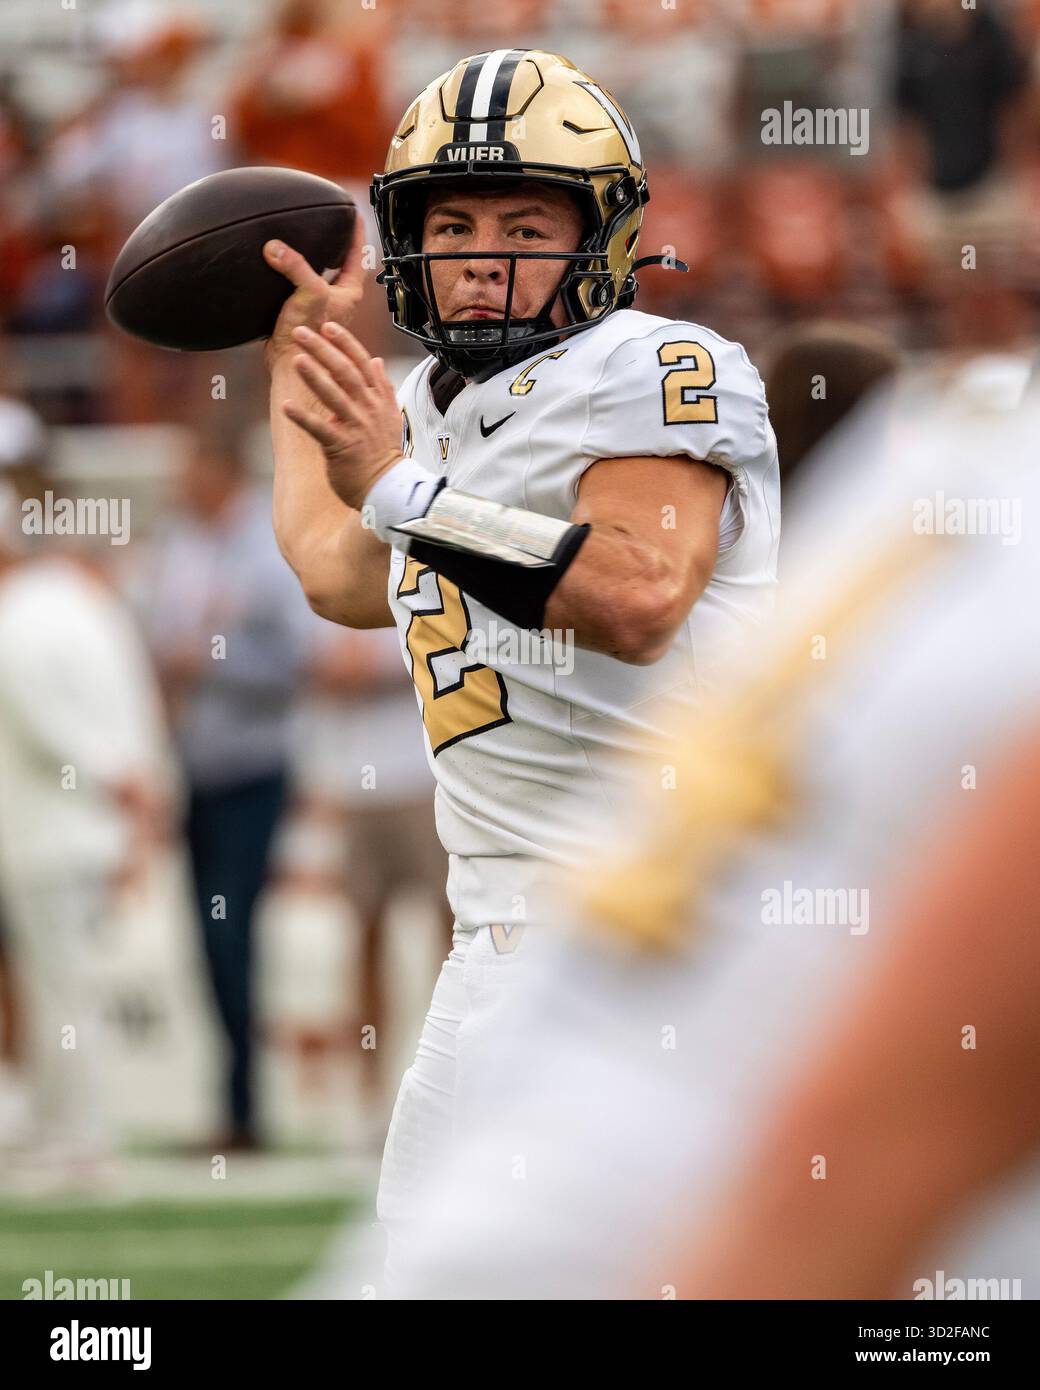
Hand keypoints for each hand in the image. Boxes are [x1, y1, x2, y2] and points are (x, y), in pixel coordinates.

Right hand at [263, 222, 367, 373]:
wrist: (292, 366)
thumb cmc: (312, 336)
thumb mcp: (310, 293)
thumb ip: (296, 266)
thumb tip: (275, 247)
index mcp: (349, 292)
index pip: (356, 254)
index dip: (355, 231)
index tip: (353, 212)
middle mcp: (336, 299)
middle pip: (336, 263)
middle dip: (332, 245)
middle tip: (326, 224)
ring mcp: (318, 307)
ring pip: (314, 276)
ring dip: (307, 261)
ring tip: (300, 240)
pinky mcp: (299, 315)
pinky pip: (294, 288)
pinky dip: (286, 276)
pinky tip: (277, 269)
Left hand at [280, 321, 403, 510]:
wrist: (388, 488)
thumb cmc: (384, 453)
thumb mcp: (391, 415)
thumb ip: (383, 386)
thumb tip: (376, 361)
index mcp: (378, 400)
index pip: (361, 363)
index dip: (344, 343)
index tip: (328, 326)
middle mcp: (368, 409)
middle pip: (345, 372)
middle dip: (322, 350)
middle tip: (301, 333)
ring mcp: (355, 428)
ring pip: (334, 396)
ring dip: (314, 376)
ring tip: (297, 359)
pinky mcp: (341, 447)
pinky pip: (320, 429)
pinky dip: (303, 418)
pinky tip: (287, 406)